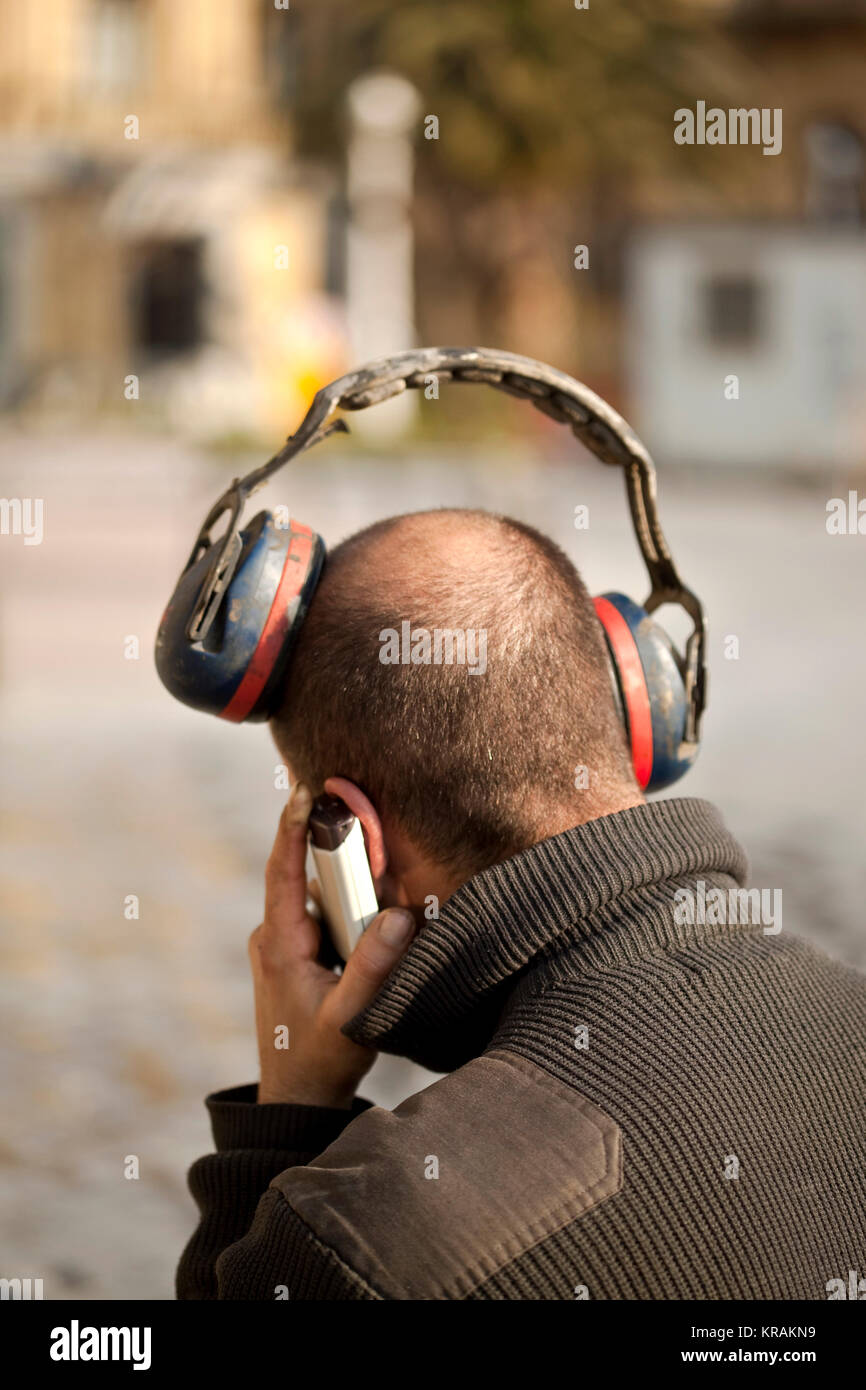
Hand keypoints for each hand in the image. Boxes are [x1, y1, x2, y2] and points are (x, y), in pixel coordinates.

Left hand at [248, 782, 415, 1108]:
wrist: (295, 1100)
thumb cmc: (320, 1059)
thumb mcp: (351, 1015)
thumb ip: (374, 967)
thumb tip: (402, 914)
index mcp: (279, 943)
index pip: (282, 869)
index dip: (292, 827)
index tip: (305, 790)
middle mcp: (273, 936)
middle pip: (302, 873)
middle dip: (332, 843)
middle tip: (362, 815)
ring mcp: (281, 945)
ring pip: (314, 894)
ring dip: (343, 877)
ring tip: (379, 860)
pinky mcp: (294, 955)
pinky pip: (320, 915)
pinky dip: (345, 903)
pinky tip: (374, 905)